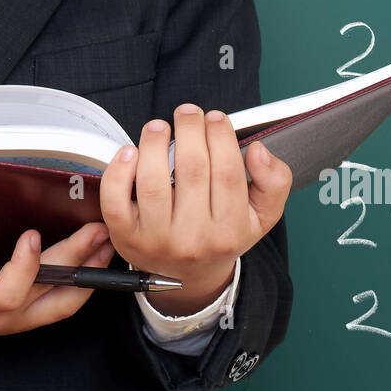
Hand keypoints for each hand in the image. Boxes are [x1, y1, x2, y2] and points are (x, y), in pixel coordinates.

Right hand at [0, 205, 114, 345]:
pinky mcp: (23, 316)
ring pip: (62, 305)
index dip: (24, 268)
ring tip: (106, 244)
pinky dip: (80, 284)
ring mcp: (15, 319)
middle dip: (75, 261)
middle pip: (46, 293)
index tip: (32, 236)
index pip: (6, 293)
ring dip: (87, 275)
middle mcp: (0, 316)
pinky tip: (92, 261)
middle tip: (96, 230)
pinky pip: (60, 306)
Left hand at [99, 105, 292, 313]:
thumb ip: (274, 181)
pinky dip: (119, 171)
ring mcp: (156, 239)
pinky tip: (131, 151)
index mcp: (229, 231)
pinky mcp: (126, 237)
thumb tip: (258, 150)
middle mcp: (193, 239)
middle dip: (189, 129)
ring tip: (160, 127)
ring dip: (154, 142)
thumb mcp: (261, 215)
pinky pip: (116, 200)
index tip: (215, 117)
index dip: (220, 136)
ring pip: (152, 181)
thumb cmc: (222, 235)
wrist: (188, 277)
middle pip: (192, 169)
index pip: (227, 172)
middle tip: (188, 113)